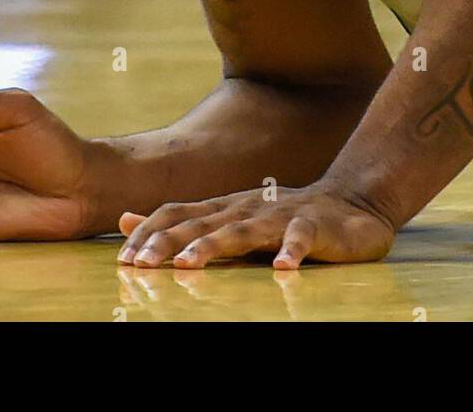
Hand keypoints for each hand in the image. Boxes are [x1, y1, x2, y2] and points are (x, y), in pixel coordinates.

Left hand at [116, 182, 395, 269]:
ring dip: (213, 246)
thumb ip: (180, 222)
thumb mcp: (227, 217)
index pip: (177, 214)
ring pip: (242, 229)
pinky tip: (283, 268)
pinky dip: (291, 251)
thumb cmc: (281, 218)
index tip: (123, 259)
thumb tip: (125, 222)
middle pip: (200, 223)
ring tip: (188, 264)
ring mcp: (278, 215)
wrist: (349, 203)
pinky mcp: (312, 226)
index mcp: (224, 208)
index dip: (150, 233)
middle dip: (167, 243)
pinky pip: (300, 238)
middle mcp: (245, 208)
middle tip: (140, 264)